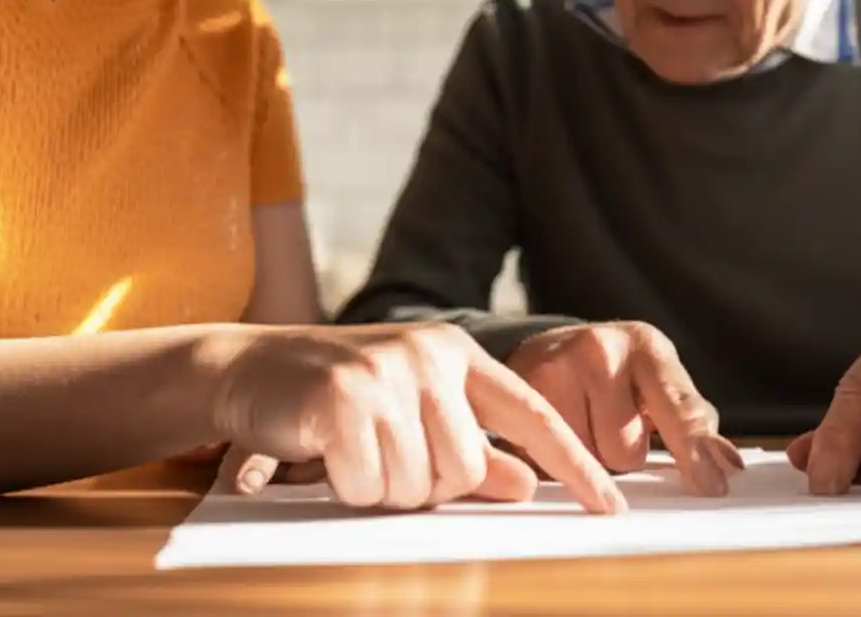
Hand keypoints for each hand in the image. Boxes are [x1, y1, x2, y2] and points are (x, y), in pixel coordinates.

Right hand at [201, 322, 625, 513]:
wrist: (249, 366)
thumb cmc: (339, 396)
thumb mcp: (413, 414)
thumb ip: (473, 448)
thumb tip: (525, 485)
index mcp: (456, 355)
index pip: (533, 415)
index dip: (573, 464)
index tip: (610, 506)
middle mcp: (428, 356)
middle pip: (467, 469)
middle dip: (426, 486)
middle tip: (384, 459)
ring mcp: (384, 374)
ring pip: (418, 484)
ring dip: (383, 488)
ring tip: (353, 451)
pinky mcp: (342, 399)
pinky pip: (368, 483)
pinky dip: (348, 486)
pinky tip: (327, 454)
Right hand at [506, 322, 742, 495]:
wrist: (549, 346)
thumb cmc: (617, 372)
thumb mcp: (659, 380)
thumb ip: (692, 420)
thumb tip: (726, 465)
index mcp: (646, 345)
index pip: (678, 408)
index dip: (696, 453)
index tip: (712, 486)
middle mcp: (599, 350)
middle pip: (626, 453)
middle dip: (624, 453)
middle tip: (611, 423)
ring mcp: (553, 369)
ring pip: (585, 463)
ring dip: (588, 458)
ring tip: (582, 423)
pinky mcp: (517, 395)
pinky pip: (547, 462)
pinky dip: (555, 458)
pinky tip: (555, 428)